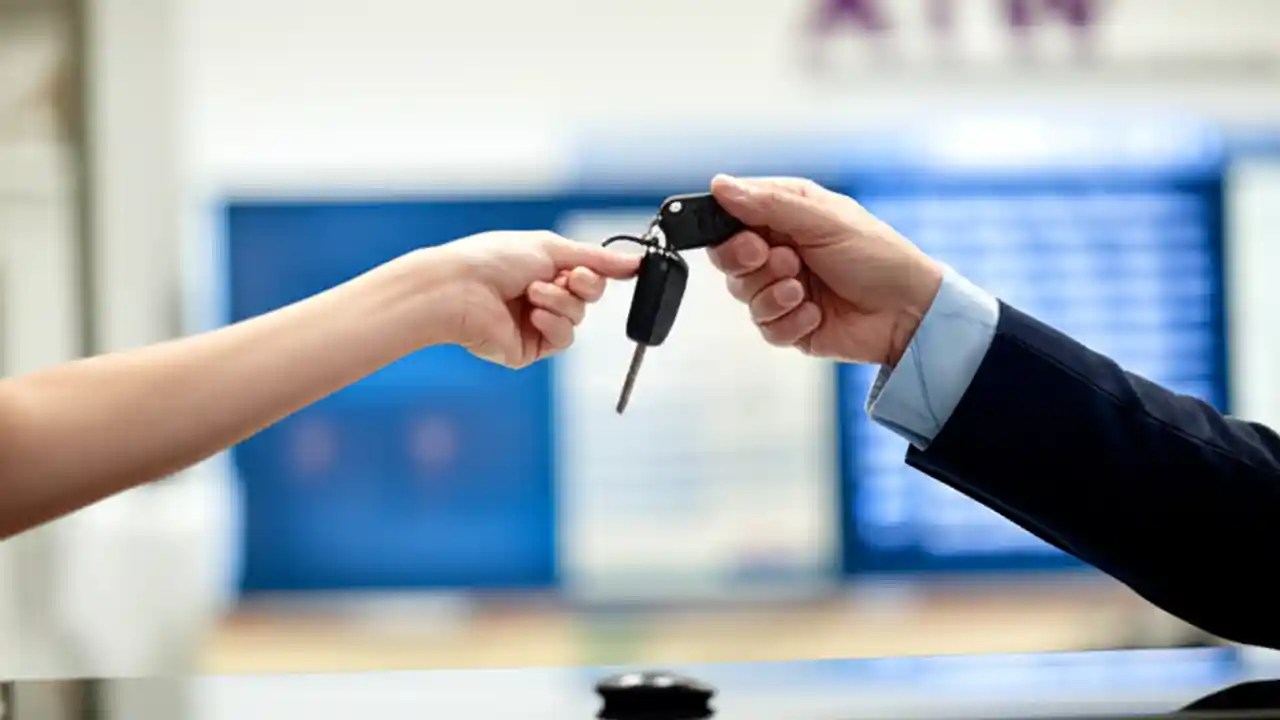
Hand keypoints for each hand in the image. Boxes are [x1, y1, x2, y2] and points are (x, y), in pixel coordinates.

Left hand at [423, 230, 638, 367]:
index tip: (596, 268)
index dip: (595, 272)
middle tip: (567, 278)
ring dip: (561, 302)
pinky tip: (533, 315)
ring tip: (532, 293)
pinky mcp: (529, 348)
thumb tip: (635, 262)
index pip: (587, 274)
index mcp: (543, 268)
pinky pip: (562, 339)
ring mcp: (535, 323)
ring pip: (577, 318)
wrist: (459, 289)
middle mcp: (540, 295)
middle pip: (588, 297)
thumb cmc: (493, 260)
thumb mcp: (552, 248)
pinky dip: (553, 324)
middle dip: (582, 286)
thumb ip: (597, 258)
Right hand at [708, 175, 942, 365]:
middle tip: (781, 260)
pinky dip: (790, 321)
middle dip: (747, 262)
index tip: (748, 237)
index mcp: (786, 215)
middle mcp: (780, 250)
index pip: (733, 216)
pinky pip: (765, 327)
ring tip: (805, 288)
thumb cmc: (879, 257)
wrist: (909, 312)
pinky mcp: (789, 324)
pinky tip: (817, 313)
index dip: (728, 228)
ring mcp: (782, 289)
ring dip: (774, 293)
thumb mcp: (824, 219)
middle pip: (729, 258)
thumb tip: (720, 185)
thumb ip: (768, 203)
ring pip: (743, 294)